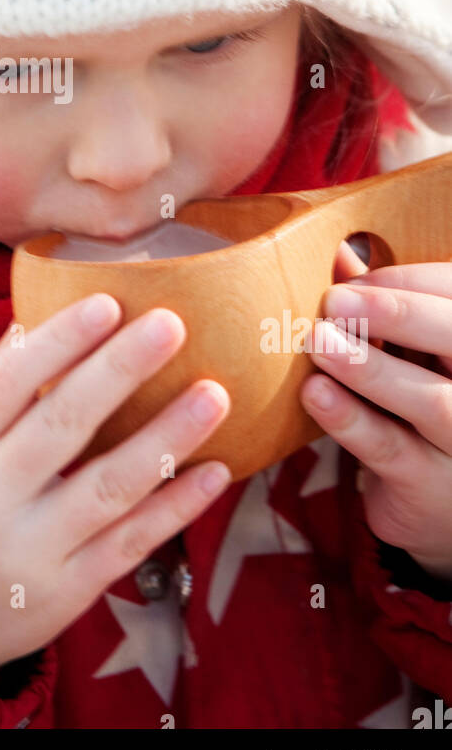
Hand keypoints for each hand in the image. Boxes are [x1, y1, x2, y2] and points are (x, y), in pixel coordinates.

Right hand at [0, 293, 231, 692]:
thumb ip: (0, 395)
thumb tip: (46, 313)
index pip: (6, 382)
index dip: (57, 340)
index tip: (107, 302)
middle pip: (60, 425)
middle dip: (118, 371)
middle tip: (172, 324)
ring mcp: (30, 547)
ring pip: (106, 486)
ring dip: (165, 438)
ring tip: (214, 394)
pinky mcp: (67, 591)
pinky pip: (128, 543)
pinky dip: (174, 507)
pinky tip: (215, 471)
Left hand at [300, 245, 451, 582]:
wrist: (429, 498)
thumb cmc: (414, 402)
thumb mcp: (407, 351)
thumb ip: (378, 305)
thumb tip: (339, 251)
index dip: (409, 283)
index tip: (351, 279)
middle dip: (400, 314)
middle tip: (335, 301)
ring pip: (433, 402)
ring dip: (371, 368)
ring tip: (318, 341)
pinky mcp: (432, 488)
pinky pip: (391, 449)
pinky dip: (350, 419)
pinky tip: (315, 393)